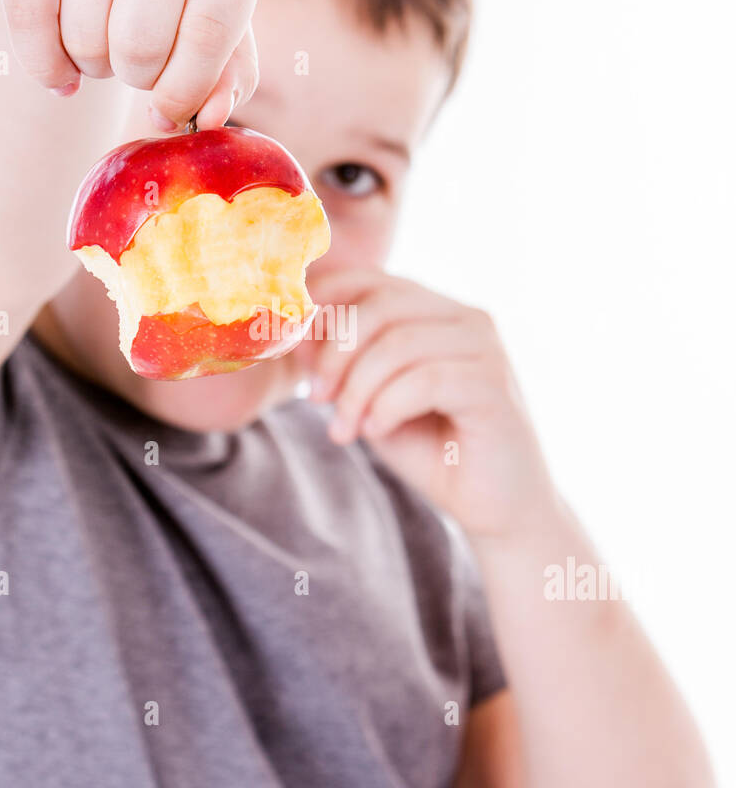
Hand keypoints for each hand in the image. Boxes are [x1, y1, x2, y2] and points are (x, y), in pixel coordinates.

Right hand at [1, 0, 261, 129]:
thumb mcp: (217, 18)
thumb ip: (230, 76)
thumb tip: (212, 119)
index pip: (208, 35)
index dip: (184, 92)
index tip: (168, 111)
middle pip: (141, 43)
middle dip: (136, 77)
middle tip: (137, 62)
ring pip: (85, 38)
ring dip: (93, 67)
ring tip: (104, 43)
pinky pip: (29, 22)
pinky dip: (45, 67)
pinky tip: (60, 70)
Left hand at [304, 266, 559, 541]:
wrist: (495, 507)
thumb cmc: (435, 451)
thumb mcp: (372, 401)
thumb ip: (342, 366)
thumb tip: (296, 335)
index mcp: (437, 312)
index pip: (373, 280)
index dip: (324, 301)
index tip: (292, 342)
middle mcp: (466, 318)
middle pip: (382, 304)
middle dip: (336, 351)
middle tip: (317, 398)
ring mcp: (485, 348)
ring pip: (399, 343)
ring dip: (357, 389)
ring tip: (346, 429)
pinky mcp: (493, 386)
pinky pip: (424, 380)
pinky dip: (388, 406)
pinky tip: (378, 430)